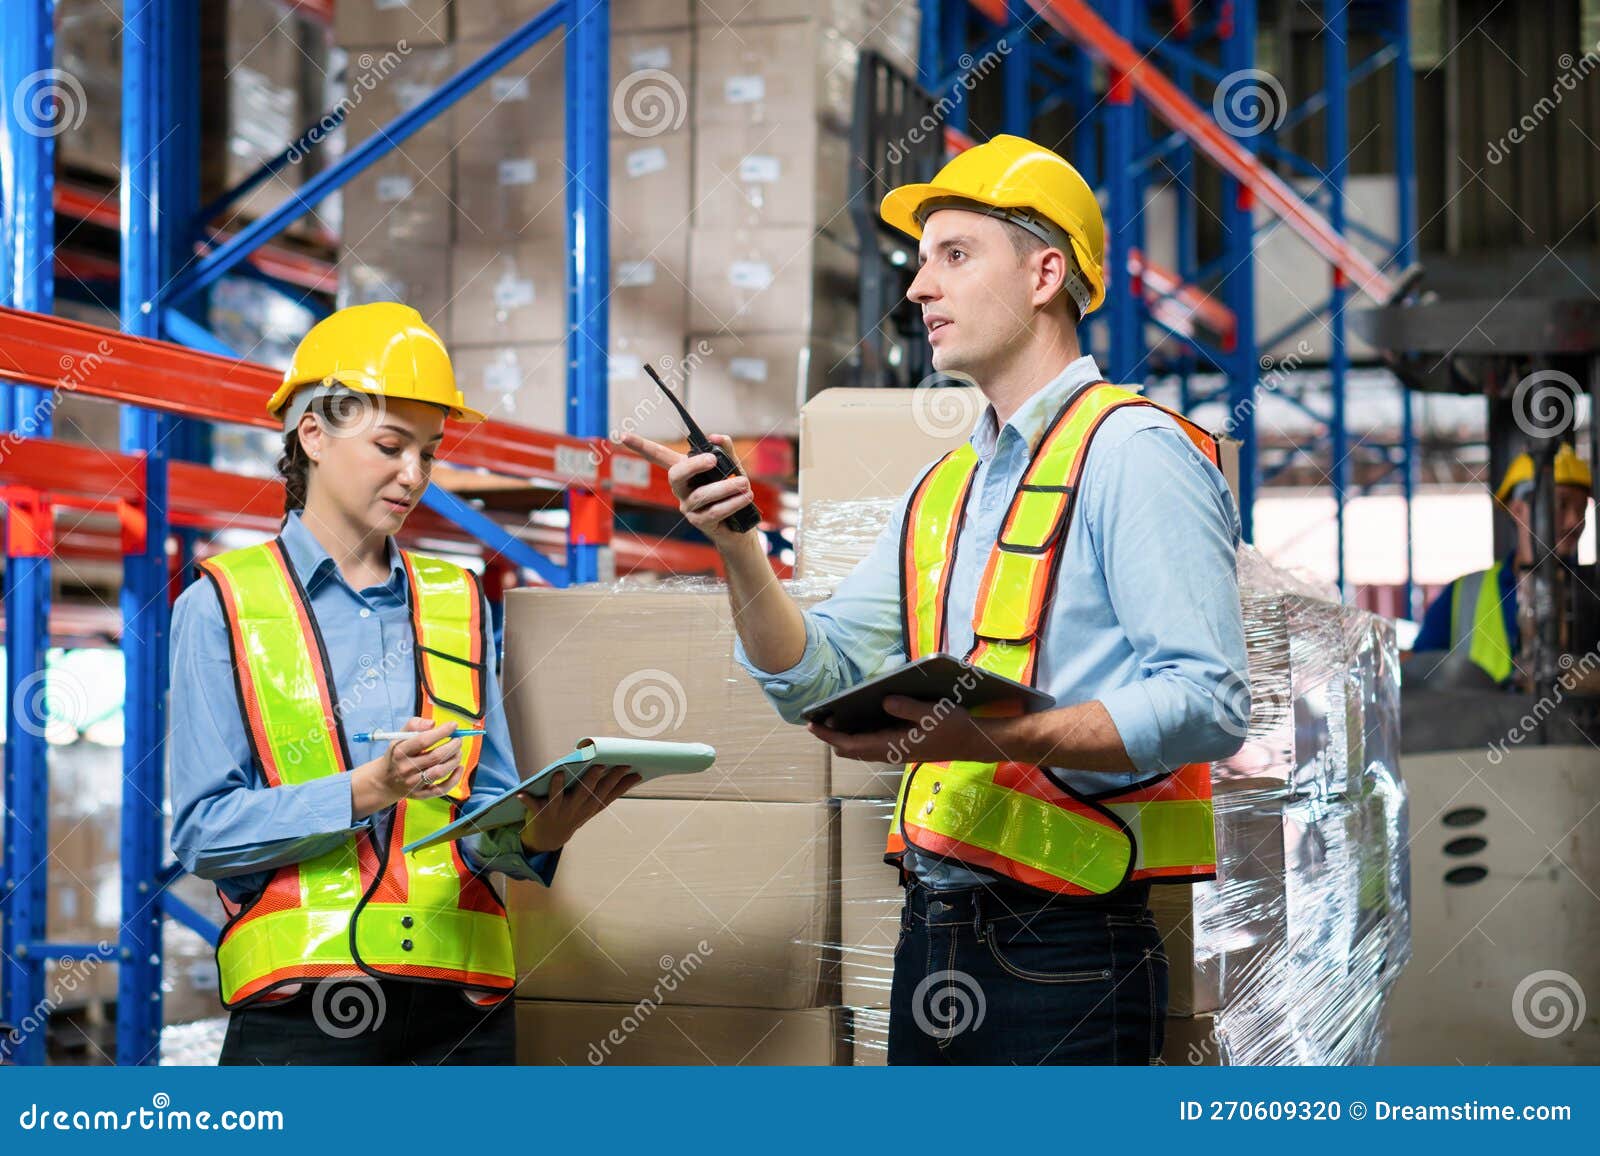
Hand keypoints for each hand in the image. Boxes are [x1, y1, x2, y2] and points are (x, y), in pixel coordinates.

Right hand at [351, 717, 463, 817]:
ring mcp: (414, 783)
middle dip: (452, 746)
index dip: (442, 732)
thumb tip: (432, 723)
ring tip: (458, 751)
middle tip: (458, 739)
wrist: (385, 781)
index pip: (423, 740)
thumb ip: (414, 725)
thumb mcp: (399, 737)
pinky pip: (442, 789)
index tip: (453, 725)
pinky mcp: (421, 794)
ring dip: (454, 760)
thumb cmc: (397, 755)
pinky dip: (455, 779)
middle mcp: (406, 768)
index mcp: (400, 751)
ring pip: (440, 772)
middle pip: (435, 757)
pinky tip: (459, 768)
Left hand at [518, 765, 640, 852]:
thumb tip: (636, 775)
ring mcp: (558, 812)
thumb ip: (611, 791)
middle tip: (600, 765)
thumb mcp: (594, 806)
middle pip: (585, 793)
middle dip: (592, 779)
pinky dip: (526, 800)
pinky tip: (520, 793)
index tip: (628, 767)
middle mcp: (576, 809)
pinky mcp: (540, 813)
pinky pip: (533, 805)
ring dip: (558, 786)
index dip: (618, 781)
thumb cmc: (574, 814)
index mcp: (590, 806)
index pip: (606, 792)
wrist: (548, 839)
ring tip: (560, 772)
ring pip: (559, 797)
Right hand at [619, 432, 757, 545]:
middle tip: (714, 460)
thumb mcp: (733, 468)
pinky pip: (713, 511)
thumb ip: (726, 451)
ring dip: (724, 488)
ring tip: (744, 483)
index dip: (641, 446)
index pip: (659, 456)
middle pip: (675, 474)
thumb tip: (716, 437)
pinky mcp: (699, 522)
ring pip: (700, 495)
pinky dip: (731, 503)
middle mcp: (681, 489)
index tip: (622, 435)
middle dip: (693, 465)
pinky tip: (744, 497)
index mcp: (686, 471)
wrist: (741, 528)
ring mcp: (688, 507)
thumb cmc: (734, 493)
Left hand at [806, 696, 993, 763]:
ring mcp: (895, 752)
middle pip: (851, 749)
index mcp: (892, 746)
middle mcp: (889, 752)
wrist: (973, 743)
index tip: (812, 725)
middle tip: (815, 719)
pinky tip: (855, 720)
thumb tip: (885, 701)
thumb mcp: (933, 712)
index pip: (851, 744)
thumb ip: (907, 708)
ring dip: (843, 737)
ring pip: (860, 749)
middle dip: (831, 736)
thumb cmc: (953, 727)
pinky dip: (857, 736)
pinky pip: (871, 745)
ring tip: (830, 718)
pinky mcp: (901, 747)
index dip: (829, 735)